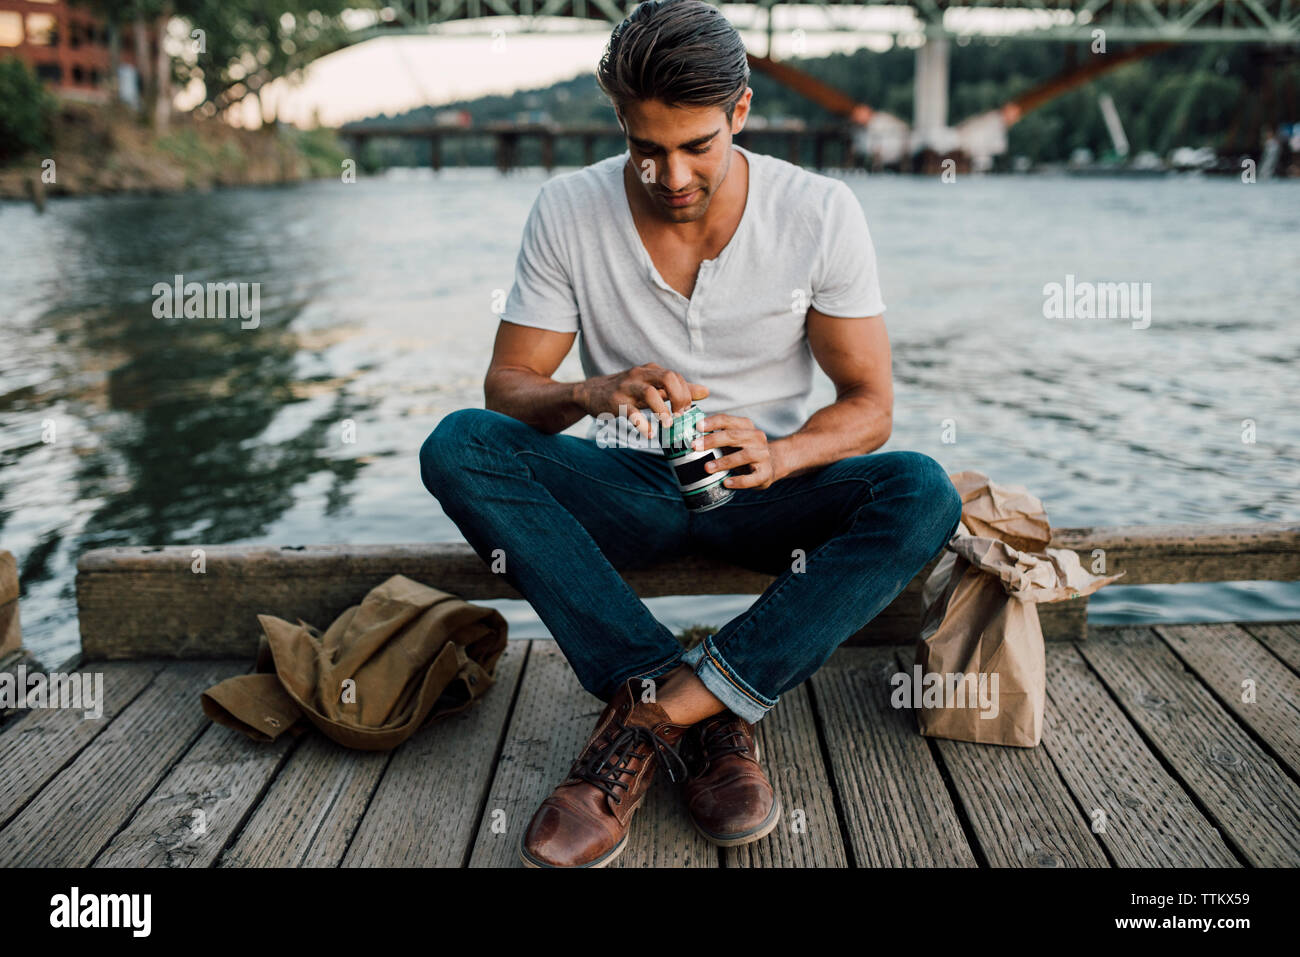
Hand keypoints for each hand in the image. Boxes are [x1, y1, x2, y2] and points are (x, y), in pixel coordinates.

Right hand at [580, 362, 709, 439]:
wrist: (590, 392)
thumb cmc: (627, 391)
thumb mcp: (651, 387)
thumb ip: (677, 390)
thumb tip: (705, 392)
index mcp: (651, 371)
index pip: (676, 377)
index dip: (686, 394)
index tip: (686, 411)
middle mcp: (639, 375)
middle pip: (668, 378)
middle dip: (680, 398)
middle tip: (681, 415)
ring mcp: (626, 388)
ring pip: (650, 393)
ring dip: (662, 411)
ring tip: (668, 425)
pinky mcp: (616, 402)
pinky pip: (631, 413)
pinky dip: (642, 424)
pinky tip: (648, 434)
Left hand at [693, 414, 781, 489]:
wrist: (773, 463)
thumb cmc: (745, 450)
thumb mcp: (735, 439)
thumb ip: (717, 436)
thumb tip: (689, 437)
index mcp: (746, 427)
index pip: (728, 420)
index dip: (713, 422)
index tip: (697, 426)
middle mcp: (757, 438)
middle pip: (734, 436)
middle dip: (713, 440)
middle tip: (695, 446)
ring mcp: (763, 455)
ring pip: (744, 456)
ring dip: (724, 462)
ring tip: (707, 468)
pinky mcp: (765, 473)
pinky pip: (752, 478)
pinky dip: (739, 481)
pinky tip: (726, 483)